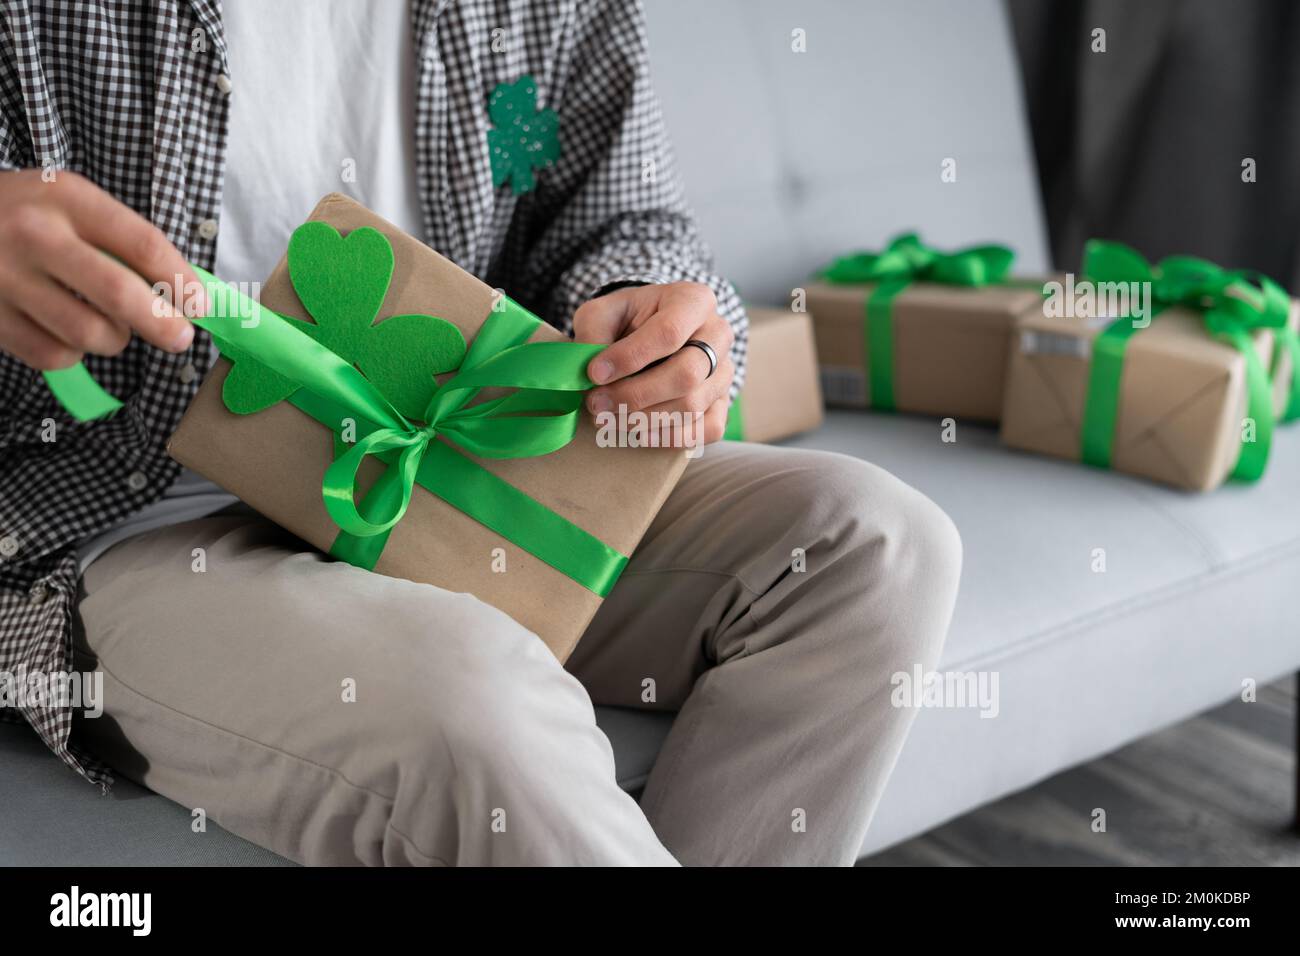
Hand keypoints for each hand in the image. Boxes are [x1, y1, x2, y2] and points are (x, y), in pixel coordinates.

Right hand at [0, 169, 201, 370]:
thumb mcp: (70, 203)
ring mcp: (6, 277)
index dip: (183, 283)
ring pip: (89, 333)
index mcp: (67, 198)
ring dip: (116, 340)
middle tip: (180, 338)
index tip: (202, 305)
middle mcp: (35, 235)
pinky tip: (67, 332)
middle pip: (120, 294)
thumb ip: (123, 240)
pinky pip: (54, 355)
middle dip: (164, 325)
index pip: (144, 245)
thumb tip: (188, 293)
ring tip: (113, 328)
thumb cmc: (25, 214)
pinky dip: (73, 353)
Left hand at [573, 281, 734, 445]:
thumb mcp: (604, 312)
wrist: (653, 333)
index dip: (630, 358)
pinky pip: (708, 429)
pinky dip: (671, 437)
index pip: (669, 332)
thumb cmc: (629, 320)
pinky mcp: (723, 402)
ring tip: (608, 419)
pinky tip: (639, 434)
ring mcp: (725, 371)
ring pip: (693, 406)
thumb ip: (593, 333)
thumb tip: (591, 373)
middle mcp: (718, 334)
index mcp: (693, 301)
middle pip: (686, 375)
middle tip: (596, 404)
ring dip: (645, 420)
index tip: (594, 374)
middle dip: (635, 395)